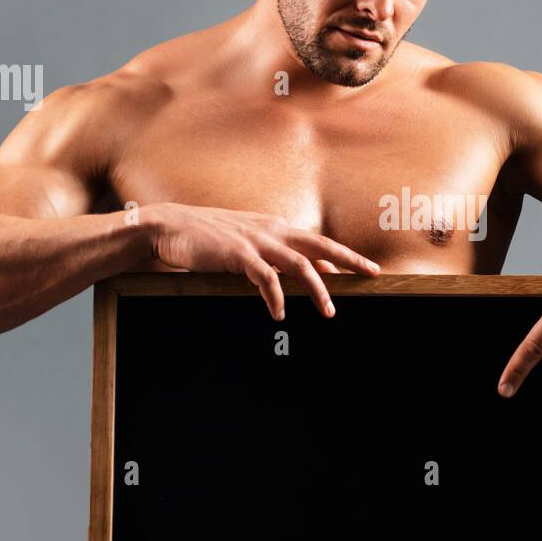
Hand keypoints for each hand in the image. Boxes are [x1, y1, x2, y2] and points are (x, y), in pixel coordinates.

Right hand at [144, 202, 379, 319]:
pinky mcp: (237, 254)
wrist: (170, 226)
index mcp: (274, 227)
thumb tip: (288, 271)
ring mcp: (255, 241)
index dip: (341, 256)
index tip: (364, 268)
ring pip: (299, 264)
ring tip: (328, 312)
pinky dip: (276, 297)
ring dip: (317, 289)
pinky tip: (280, 314)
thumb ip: (267, 253)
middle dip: (349, 259)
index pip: (315, 242)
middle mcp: (271, 230)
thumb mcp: (244, 241)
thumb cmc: (206, 237)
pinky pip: (264, 278)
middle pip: (319, 244)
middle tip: (372, 274)